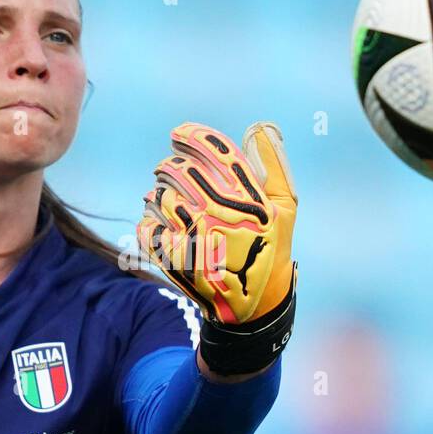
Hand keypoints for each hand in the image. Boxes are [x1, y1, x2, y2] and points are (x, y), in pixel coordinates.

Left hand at [138, 121, 296, 324]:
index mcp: (246, 196)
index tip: (180, 134)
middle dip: (170, 165)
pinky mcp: (174, 259)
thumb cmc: (269, 248)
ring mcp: (193, 236)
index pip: (211, 150)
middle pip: (177, 169)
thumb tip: (260, 127)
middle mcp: (219, 212)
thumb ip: (274, 164)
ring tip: (170, 202)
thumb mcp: (285, 207)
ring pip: (158, 195)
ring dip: (160, 194)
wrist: (253, 306)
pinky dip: (151, 221)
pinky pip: (147, 225)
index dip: (191, 135)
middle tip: (172, 169)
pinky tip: (163, 226)